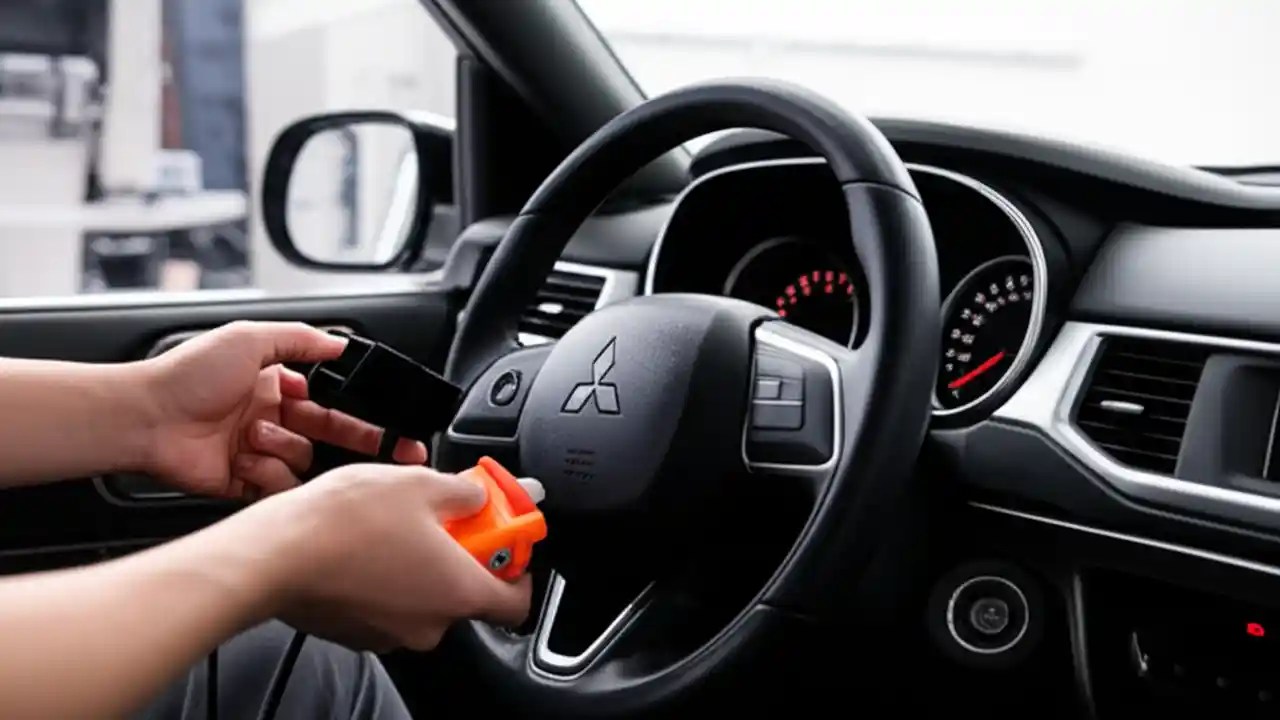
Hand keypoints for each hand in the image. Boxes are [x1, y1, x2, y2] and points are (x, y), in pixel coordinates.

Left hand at [140, 321, 426, 498]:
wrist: (144, 418)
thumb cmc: (185, 375)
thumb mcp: (247, 338)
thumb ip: (299, 339)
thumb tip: (340, 343)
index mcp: (275, 387)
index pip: (333, 403)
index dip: (365, 415)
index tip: (395, 425)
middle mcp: (271, 420)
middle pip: (331, 437)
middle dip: (364, 444)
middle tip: (397, 452)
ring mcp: (258, 453)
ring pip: (303, 462)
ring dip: (284, 449)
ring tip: (254, 437)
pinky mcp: (243, 484)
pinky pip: (278, 488)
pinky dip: (265, 475)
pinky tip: (244, 460)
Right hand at [246, 463, 532, 650]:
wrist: (274, 555)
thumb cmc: (346, 523)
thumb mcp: (421, 483)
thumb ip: (464, 492)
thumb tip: (477, 494)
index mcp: (460, 592)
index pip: (518, 602)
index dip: (519, 568)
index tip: (508, 541)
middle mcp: (430, 624)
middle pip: (466, 593)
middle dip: (460, 554)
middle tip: (446, 517)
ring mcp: (390, 633)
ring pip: (423, 596)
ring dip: (419, 562)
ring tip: (397, 522)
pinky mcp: (356, 632)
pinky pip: (387, 602)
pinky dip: (386, 576)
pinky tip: (366, 542)